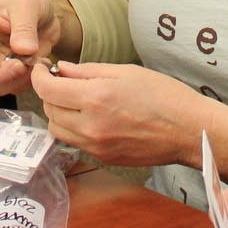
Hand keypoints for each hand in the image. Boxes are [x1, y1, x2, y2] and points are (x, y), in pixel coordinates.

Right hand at [0, 0, 66, 97]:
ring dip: (10, 82)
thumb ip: (24, 26)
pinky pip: (7, 89)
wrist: (48, 13)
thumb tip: (22, 49)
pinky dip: (22, 83)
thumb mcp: (27, 3)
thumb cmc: (29, 0)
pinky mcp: (5, 74)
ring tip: (31, 64)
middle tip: (18, 66)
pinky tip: (36, 67)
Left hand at [29, 62, 207, 166]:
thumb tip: (61, 69)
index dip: (39, 76)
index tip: (42, 69)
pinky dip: (74, 128)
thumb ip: (88, 70)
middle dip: (50, 93)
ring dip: (58, 113)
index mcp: (96, 97)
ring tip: (75, 101)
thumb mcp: (126, 71)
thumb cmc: (165, 96)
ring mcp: (96, 146)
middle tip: (61, 81)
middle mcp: (91, 125)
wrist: (188, 131)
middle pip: (49, 110)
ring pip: (57, 130)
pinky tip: (91, 117)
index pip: (48, 89)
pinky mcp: (102, 158)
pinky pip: (75, 142)